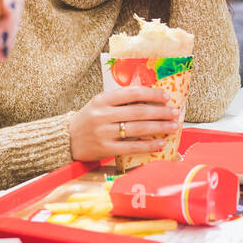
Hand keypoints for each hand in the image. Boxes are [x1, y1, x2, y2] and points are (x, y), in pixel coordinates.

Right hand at [68, 86, 182, 162]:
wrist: (67, 139)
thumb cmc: (89, 119)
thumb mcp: (99, 104)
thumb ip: (119, 101)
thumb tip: (150, 99)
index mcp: (102, 100)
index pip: (131, 93)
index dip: (151, 94)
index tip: (166, 97)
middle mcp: (102, 115)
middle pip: (138, 112)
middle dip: (160, 112)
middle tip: (175, 112)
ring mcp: (103, 133)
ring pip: (137, 129)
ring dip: (159, 127)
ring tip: (173, 126)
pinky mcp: (105, 149)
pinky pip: (131, 146)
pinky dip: (148, 145)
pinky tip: (160, 143)